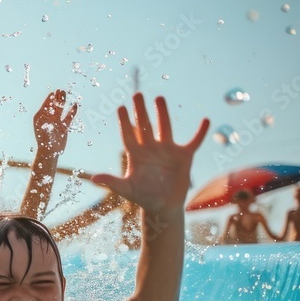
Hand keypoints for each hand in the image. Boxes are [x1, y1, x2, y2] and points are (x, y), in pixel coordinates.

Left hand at [33, 89, 77, 155]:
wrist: (50, 152)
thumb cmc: (44, 141)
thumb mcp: (44, 128)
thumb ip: (47, 118)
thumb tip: (50, 107)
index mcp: (40, 117)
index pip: (45, 105)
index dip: (50, 98)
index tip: (54, 93)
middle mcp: (48, 118)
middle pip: (53, 105)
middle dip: (57, 98)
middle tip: (60, 90)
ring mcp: (56, 122)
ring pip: (61, 109)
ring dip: (63, 101)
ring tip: (65, 93)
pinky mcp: (63, 127)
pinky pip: (69, 117)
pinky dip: (72, 111)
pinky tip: (75, 104)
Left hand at [92, 93, 208, 213]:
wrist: (163, 206)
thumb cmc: (143, 197)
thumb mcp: (127, 189)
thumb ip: (112, 182)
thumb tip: (93, 178)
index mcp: (136, 154)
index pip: (128, 134)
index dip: (124, 122)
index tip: (120, 107)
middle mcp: (151, 148)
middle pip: (145, 126)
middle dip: (141, 111)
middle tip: (137, 94)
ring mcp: (168, 150)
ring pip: (165, 127)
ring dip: (163, 113)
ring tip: (159, 98)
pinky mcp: (184, 156)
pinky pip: (194, 141)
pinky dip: (200, 133)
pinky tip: (206, 120)